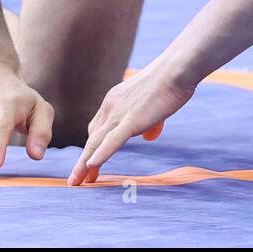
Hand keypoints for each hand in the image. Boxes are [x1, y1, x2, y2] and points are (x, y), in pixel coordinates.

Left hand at [67, 66, 194, 184]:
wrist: (176, 70)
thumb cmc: (170, 83)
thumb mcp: (154, 105)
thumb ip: (150, 122)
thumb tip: (149, 137)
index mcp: (114, 101)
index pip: (98, 129)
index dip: (92, 149)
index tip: (88, 165)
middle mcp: (111, 106)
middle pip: (93, 138)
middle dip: (83, 162)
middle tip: (76, 180)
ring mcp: (120, 113)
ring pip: (97, 143)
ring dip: (85, 164)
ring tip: (77, 182)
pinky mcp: (132, 119)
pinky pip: (113, 140)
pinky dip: (101, 154)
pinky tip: (91, 166)